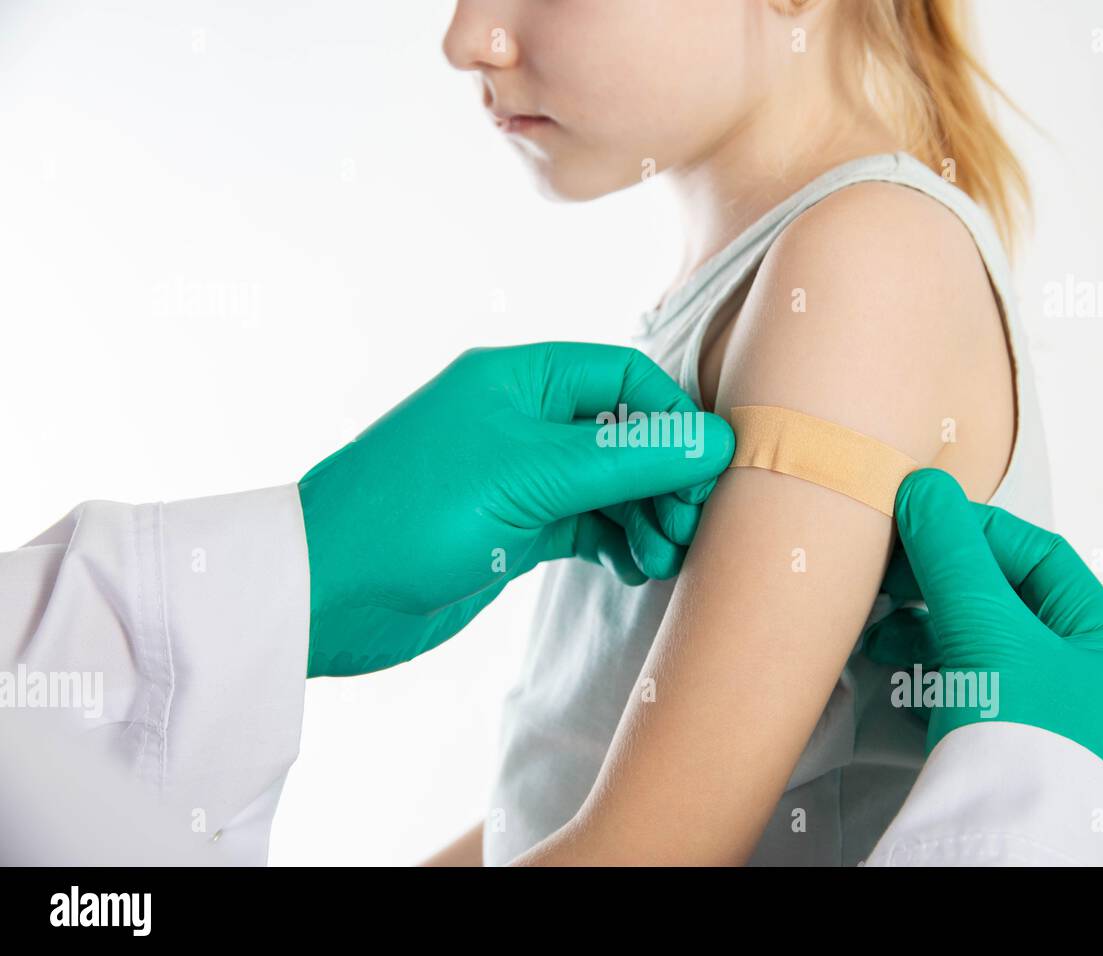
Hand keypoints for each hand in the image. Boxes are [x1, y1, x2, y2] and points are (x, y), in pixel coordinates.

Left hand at [299, 342, 733, 675]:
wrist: (328, 593)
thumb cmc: (414, 514)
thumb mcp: (529, 476)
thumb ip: (628, 457)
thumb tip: (715, 440)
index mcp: (519, 379)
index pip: (625, 377)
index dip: (675, 419)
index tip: (709, 470)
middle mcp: (524, 420)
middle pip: (627, 432)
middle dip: (667, 476)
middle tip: (688, 525)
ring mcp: (521, 477)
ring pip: (613, 484)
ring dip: (649, 516)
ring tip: (666, 555)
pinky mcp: (516, 529)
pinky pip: (589, 525)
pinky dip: (620, 543)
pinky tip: (636, 568)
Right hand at [863, 468, 1102, 809]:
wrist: (1006, 853)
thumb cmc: (1024, 745)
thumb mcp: (987, 632)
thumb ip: (952, 554)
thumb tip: (923, 487)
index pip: (1040, 560)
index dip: (976, 533)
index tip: (919, 523)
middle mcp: (1085, 685)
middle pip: (1005, 605)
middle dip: (940, 587)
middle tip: (888, 574)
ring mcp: (1044, 725)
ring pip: (978, 653)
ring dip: (924, 632)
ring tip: (876, 629)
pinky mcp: (1003, 758)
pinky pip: (963, 698)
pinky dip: (924, 677)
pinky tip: (890, 673)